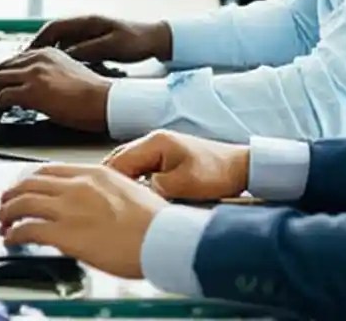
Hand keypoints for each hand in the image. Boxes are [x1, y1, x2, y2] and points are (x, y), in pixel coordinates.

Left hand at [0, 48, 112, 132]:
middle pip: (0, 67)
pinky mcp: (32, 92)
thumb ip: (46, 74)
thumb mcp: (66, 72)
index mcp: (47, 52)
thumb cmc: (92, 93)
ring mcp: (33, 74)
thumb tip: (30, 88)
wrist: (104, 100)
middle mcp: (37, 58)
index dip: (2, 74)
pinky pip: (2, 96)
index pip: (13, 60)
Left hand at [0, 164, 165, 278]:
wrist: (164, 237)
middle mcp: (77, 186)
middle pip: (30, 183)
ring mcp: (69, 208)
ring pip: (22, 203)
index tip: (25, 186)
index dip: (31, 179)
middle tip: (6, 203)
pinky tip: (12, 239)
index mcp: (94, 173)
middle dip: (12, 194)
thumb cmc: (154, 222)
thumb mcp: (127, 191)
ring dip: (7, 213)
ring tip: (3, 220)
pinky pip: (27, 229)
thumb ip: (103, 192)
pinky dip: (13, 234)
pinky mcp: (64, 234)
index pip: (50, 170)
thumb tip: (92, 203)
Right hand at [29, 15, 171, 62]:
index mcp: (87, 21)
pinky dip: (63, 60)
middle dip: (39, 49)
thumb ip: (88, 49)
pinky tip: (60, 73)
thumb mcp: (111, 45)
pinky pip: (72, 51)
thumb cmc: (137, 39)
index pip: (54, 27)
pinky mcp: (94, 44)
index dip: (38, 40)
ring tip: (39, 71)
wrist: (155, 39)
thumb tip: (66, 55)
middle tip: (26, 65)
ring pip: (62, 44)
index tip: (27, 53)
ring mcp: (89, 34)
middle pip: (53, 35)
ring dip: (50, 56)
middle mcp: (85, 26)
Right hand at [104, 130, 250, 200]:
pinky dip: (136, 182)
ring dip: (124, 183)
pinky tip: (137, 198)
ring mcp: (161, 149)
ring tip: (118, 203)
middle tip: (105, 204)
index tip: (103, 201)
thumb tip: (136, 195)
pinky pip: (142, 170)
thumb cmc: (218, 173)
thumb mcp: (184, 184)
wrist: (242, 169)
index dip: (108, 183)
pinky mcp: (167, 159)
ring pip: (130, 166)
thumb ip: (155, 188)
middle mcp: (155, 141)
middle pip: (119, 160)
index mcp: (156, 142)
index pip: (118, 161)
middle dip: (111, 182)